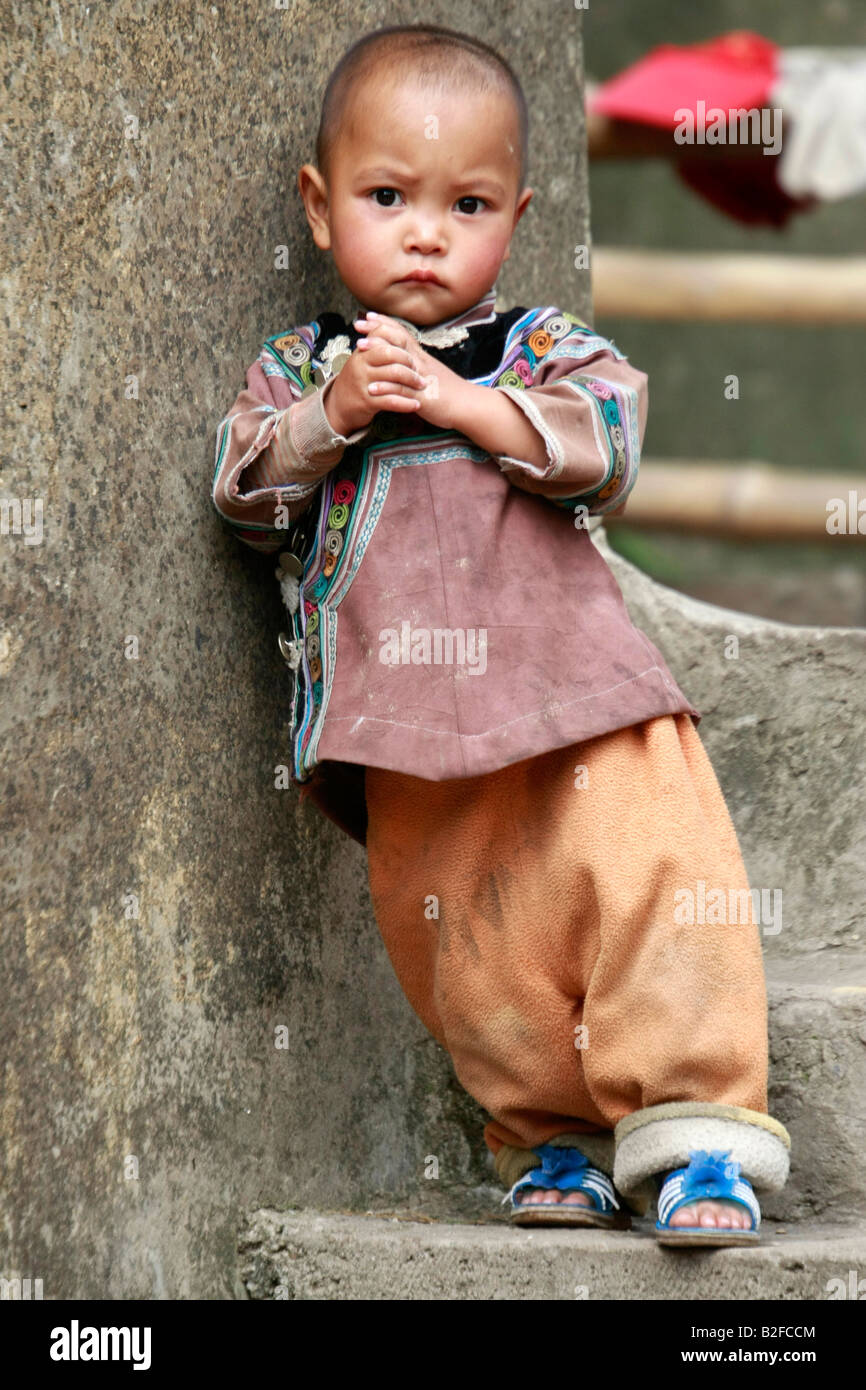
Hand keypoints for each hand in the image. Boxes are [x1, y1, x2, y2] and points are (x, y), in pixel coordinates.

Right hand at [323, 319, 426, 435]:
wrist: (338, 407)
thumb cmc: (356, 382)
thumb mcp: (362, 361)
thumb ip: (376, 347)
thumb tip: (391, 328)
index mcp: (361, 353)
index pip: (381, 335)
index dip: (400, 342)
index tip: (412, 355)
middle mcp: (360, 364)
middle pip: (390, 354)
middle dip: (409, 363)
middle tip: (420, 372)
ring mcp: (363, 383)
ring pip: (393, 377)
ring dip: (412, 383)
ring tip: (422, 387)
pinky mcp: (366, 402)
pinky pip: (391, 400)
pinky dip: (406, 404)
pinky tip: (416, 405)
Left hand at [351, 313, 470, 431]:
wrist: (468, 405)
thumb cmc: (449, 391)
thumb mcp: (431, 372)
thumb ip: (416, 365)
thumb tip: (404, 359)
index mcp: (421, 357)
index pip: (402, 333)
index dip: (386, 323)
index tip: (369, 315)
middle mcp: (420, 363)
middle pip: (397, 340)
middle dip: (377, 330)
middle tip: (358, 323)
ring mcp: (420, 379)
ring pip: (397, 361)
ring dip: (378, 352)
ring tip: (359, 348)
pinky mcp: (421, 398)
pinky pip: (402, 391)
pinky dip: (386, 388)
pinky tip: (371, 388)